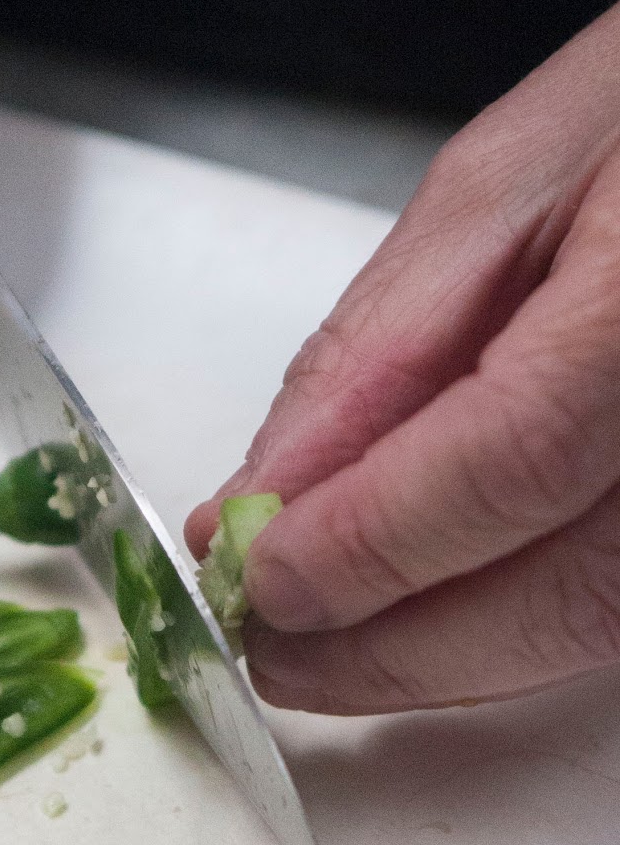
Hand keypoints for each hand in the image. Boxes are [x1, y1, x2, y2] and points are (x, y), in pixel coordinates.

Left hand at [186, 1, 619, 712]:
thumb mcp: (499, 184)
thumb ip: (384, 343)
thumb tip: (274, 491)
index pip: (514, 454)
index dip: (374, 538)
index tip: (259, 578)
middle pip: (573, 587)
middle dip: (396, 645)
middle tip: (275, 647)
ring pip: (605, 624)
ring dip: (452, 660)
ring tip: (331, 645)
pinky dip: (520, 625)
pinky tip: (434, 613)